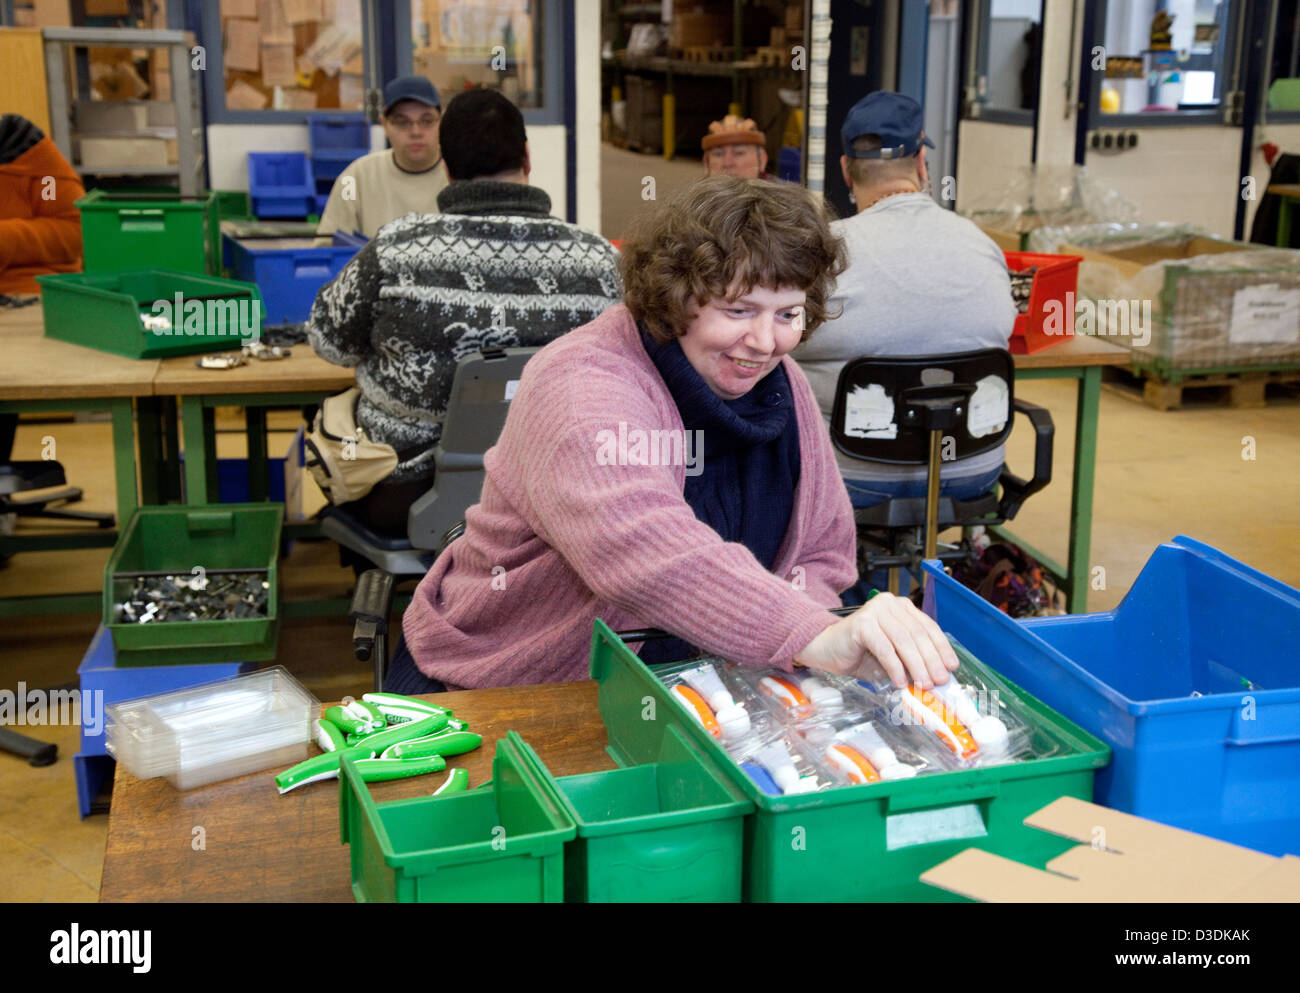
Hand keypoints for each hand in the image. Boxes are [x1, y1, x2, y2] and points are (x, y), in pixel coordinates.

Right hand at [793, 592, 958, 687]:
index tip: (951, 667)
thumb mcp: (893, 656)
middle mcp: (889, 604)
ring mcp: (875, 611)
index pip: (928, 627)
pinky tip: (899, 682)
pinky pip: (884, 648)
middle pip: (918, 634)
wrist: (824, 648)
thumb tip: (936, 677)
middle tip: (938, 681)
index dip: (942, 648)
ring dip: (916, 666)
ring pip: (904, 641)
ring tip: (922, 685)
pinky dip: (894, 667)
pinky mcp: (862, 623)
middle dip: (931, 661)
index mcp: (901, 608)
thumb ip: (912, 660)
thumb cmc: (859, 653)